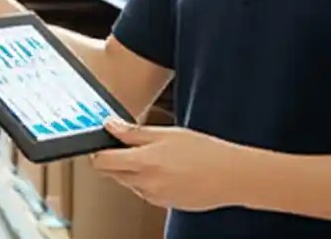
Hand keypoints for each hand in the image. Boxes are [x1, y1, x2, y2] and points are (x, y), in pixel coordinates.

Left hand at [90, 118, 248, 211]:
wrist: (233, 176)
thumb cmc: (205, 152)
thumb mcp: (166, 133)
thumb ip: (133, 132)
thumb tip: (110, 125)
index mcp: (143, 163)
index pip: (102, 162)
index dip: (98, 151)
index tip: (101, 143)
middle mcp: (145, 183)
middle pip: (112, 173)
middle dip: (114, 160)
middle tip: (131, 145)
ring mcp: (154, 196)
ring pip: (128, 182)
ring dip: (132, 170)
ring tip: (157, 157)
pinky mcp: (164, 204)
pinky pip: (144, 191)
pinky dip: (147, 181)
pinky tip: (166, 170)